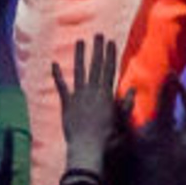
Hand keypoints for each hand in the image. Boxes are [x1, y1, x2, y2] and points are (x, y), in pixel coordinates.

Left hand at [51, 34, 122, 179]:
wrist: (86, 149)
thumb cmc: (107, 140)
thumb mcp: (121, 124)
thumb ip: (126, 106)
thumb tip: (131, 90)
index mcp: (106, 95)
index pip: (109, 70)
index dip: (110, 55)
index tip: (111, 41)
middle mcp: (92, 91)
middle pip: (96, 66)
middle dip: (97, 49)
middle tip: (98, 34)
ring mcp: (78, 96)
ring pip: (79, 71)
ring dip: (80, 55)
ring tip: (80, 41)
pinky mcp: (66, 104)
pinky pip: (61, 87)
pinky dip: (57, 75)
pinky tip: (54, 63)